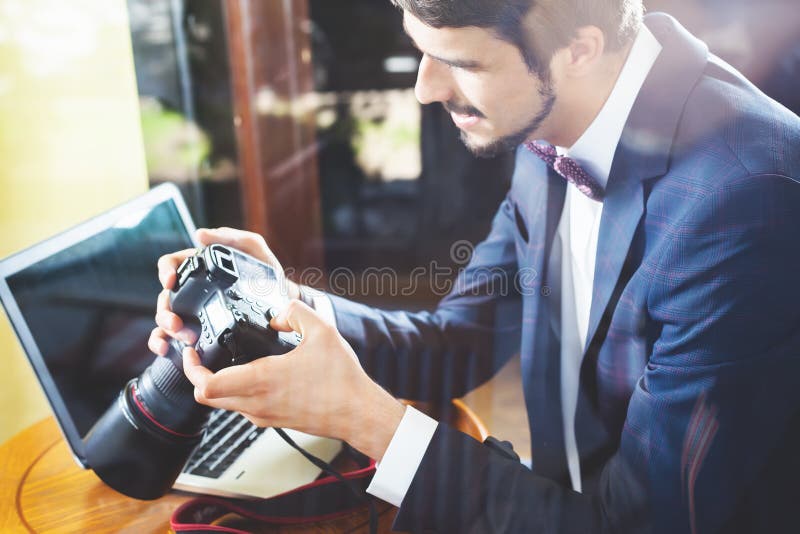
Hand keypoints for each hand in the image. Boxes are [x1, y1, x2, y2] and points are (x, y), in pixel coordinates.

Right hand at [148, 227, 300, 355]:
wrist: (283, 302)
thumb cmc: (266, 272)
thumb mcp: (253, 248)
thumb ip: (231, 238)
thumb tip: (199, 235)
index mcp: (198, 268)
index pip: (171, 264)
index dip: (165, 271)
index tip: (170, 281)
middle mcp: (190, 290)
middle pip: (165, 297)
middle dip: (166, 311)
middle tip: (178, 322)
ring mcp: (192, 312)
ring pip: (165, 319)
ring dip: (167, 329)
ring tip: (185, 338)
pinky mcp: (197, 331)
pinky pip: (170, 338)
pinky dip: (161, 343)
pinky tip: (165, 349)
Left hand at [182, 300, 404, 460]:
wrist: (356, 412)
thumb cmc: (341, 379)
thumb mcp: (322, 331)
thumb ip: (294, 312)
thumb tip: (276, 313)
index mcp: (263, 380)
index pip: (206, 385)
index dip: (191, 367)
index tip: (191, 351)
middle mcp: (257, 403)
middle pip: (205, 398)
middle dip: (196, 375)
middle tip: (200, 354)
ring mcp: (263, 415)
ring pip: (222, 404)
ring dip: (215, 385)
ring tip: (224, 361)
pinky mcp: (272, 421)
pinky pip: (242, 408)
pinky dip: (235, 392)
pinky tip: (250, 374)